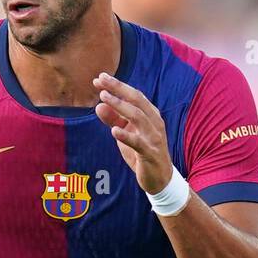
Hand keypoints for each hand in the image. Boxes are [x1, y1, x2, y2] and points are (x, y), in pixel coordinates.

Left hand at [93, 72, 172, 194]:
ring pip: (138, 117)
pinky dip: (126, 136)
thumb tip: (98, 105)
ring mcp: (154, 137)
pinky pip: (138, 143)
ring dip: (119, 106)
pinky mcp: (150, 154)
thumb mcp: (125, 134)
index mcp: (150, 114)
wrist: (160, 179)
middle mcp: (154, 122)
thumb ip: (113, 120)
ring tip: (103, 99)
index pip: (134, 95)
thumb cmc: (142, 153)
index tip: (100, 78)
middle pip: (136, 100)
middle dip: (118, 89)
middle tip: (100, 82)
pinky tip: (113, 131)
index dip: (117, 85)